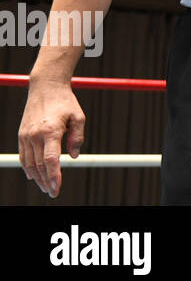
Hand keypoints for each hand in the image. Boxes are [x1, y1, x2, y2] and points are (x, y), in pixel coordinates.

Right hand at [18, 80, 84, 197]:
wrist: (45, 87)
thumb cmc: (65, 102)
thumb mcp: (78, 116)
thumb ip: (77, 137)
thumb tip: (73, 157)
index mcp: (51, 131)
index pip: (51, 160)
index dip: (54, 176)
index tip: (57, 188)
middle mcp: (35, 135)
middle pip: (39, 165)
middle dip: (46, 181)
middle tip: (53, 193)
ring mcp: (26, 136)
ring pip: (30, 163)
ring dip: (37, 177)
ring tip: (46, 187)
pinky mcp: (22, 135)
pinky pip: (24, 156)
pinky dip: (28, 168)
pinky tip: (33, 176)